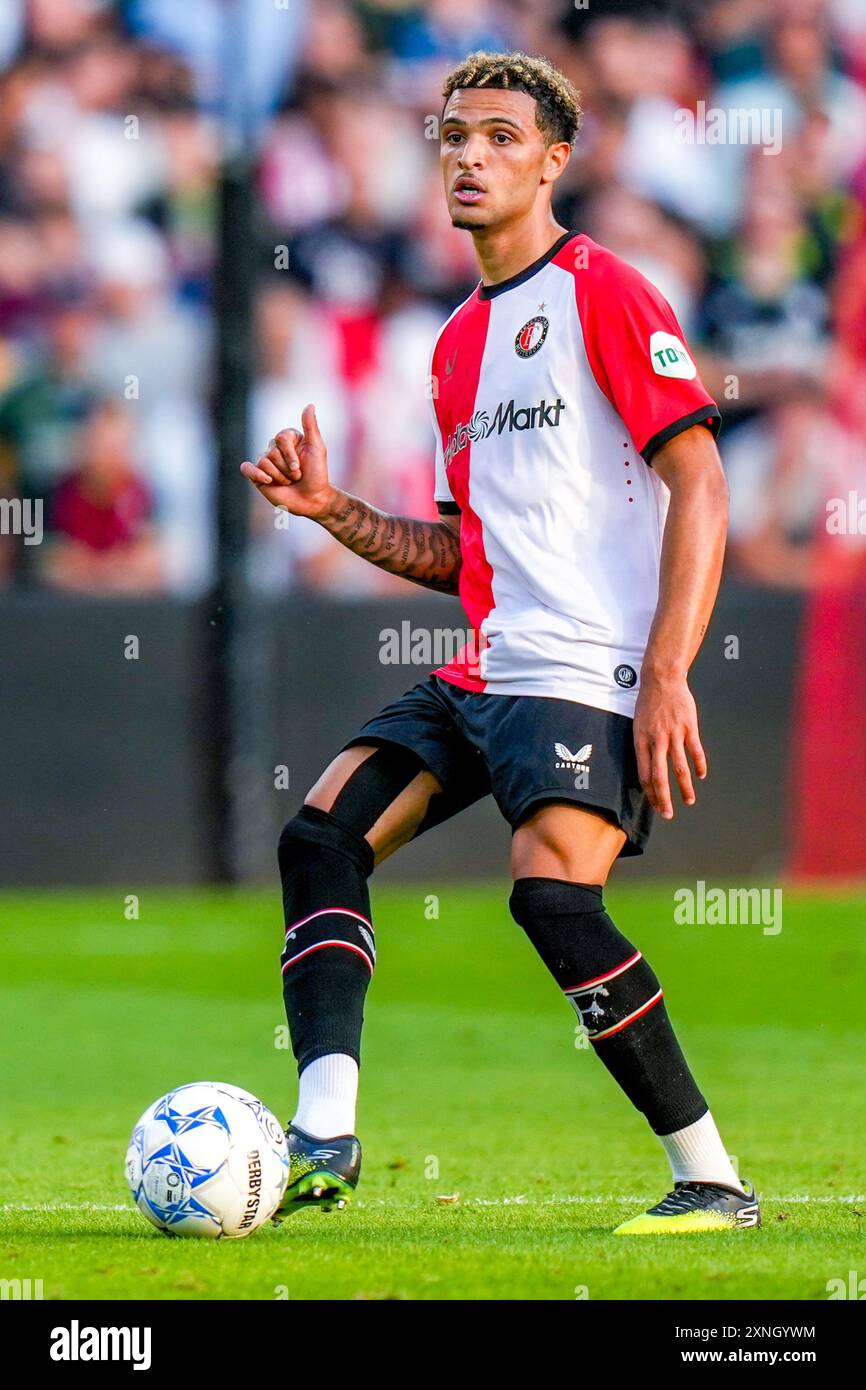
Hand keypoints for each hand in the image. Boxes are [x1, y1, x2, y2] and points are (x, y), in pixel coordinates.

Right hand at [240, 403, 333, 519]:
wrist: (313, 500)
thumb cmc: (317, 474)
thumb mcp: (317, 448)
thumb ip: (311, 427)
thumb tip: (310, 404)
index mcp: (288, 438)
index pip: (280, 438)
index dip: (290, 455)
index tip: (300, 467)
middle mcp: (275, 448)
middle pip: (271, 451)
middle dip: (286, 468)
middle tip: (296, 477)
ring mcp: (266, 462)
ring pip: (263, 462)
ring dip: (279, 476)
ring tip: (289, 482)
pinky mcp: (258, 476)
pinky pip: (246, 468)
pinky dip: (255, 474)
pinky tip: (268, 482)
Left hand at [633, 672, 706, 819]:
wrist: (662, 679)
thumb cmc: (648, 703)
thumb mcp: (637, 724)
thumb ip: (643, 746)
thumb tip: (647, 768)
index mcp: (641, 741)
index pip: (644, 774)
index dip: (649, 793)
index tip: (655, 806)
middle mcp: (656, 740)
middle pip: (660, 776)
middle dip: (664, 798)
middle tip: (668, 814)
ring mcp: (674, 734)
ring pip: (679, 767)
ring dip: (685, 787)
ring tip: (689, 801)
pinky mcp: (689, 727)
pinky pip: (695, 750)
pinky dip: (699, 764)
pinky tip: (701, 775)